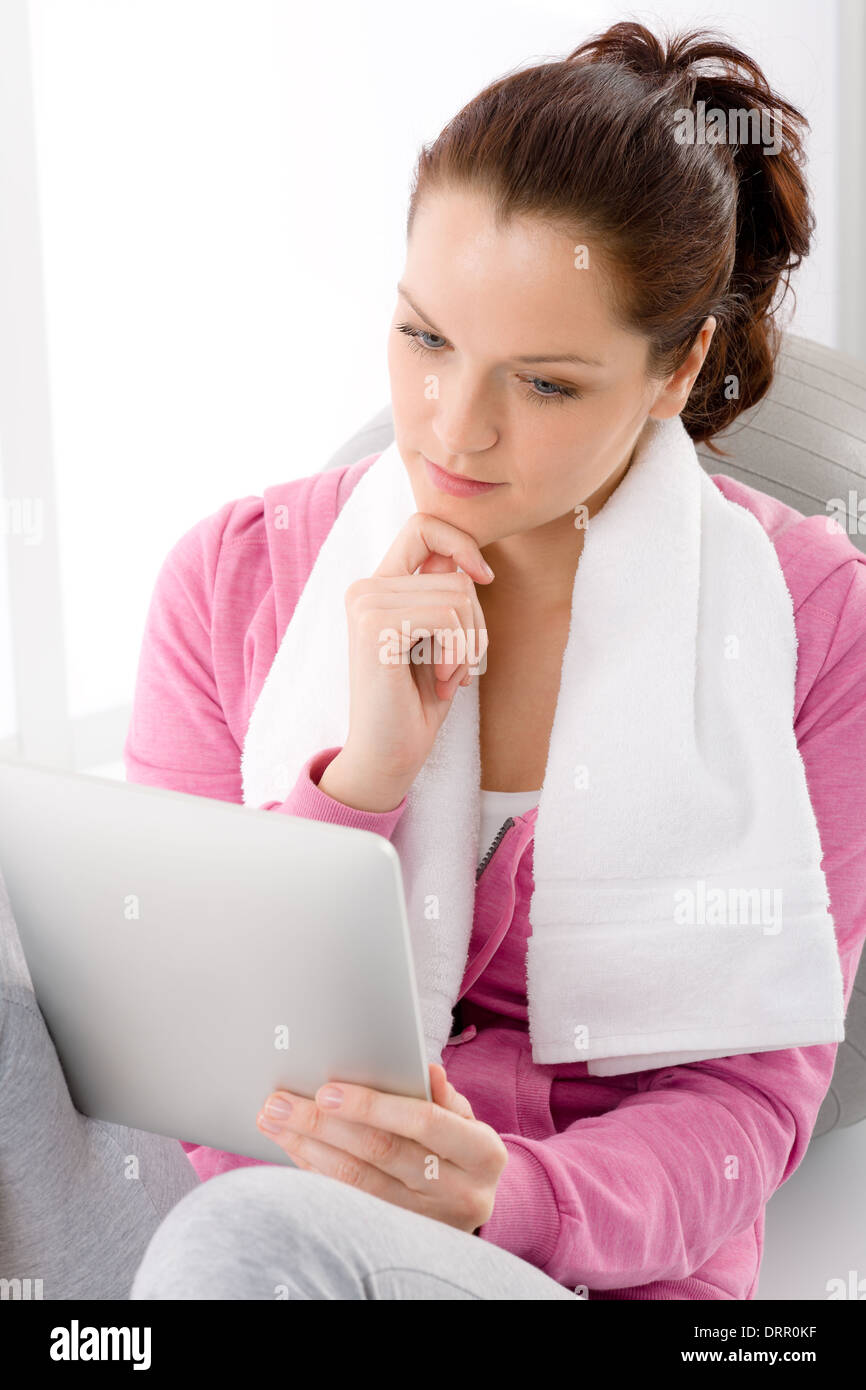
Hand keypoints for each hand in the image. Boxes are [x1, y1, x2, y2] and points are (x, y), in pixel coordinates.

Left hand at [256, 1063, 507, 1234]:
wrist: (473, 1202)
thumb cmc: (460, 1146)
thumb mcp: (465, 1119)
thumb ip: (442, 1096)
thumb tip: (424, 1070)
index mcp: (483, 1154)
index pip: (423, 1121)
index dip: (373, 1105)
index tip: (326, 1091)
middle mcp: (461, 1192)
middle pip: (381, 1153)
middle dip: (324, 1123)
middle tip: (280, 1102)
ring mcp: (429, 1222)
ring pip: (358, 1183)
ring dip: (309, 1147)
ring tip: (275, 1121)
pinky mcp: (399, 1236)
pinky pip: (349, 1202)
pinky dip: (316, 1172)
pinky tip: (294, 1148)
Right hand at [320, 514, 491, 811]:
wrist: (388, 755)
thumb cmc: (417, 702)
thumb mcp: (439, 639)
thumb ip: (444, 596)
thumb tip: (467, 563)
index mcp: (377, 586)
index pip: (423, 526)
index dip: (462, 544)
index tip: (483, 578)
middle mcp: (364, 588)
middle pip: (456, 572)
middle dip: (475, 624)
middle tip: (458, 668)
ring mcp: (365, 604)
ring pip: (458, 596)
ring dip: (469, 645)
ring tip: (448, 678)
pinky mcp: (374, 626)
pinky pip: (448, 618)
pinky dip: (459, 654)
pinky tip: (440, 683)